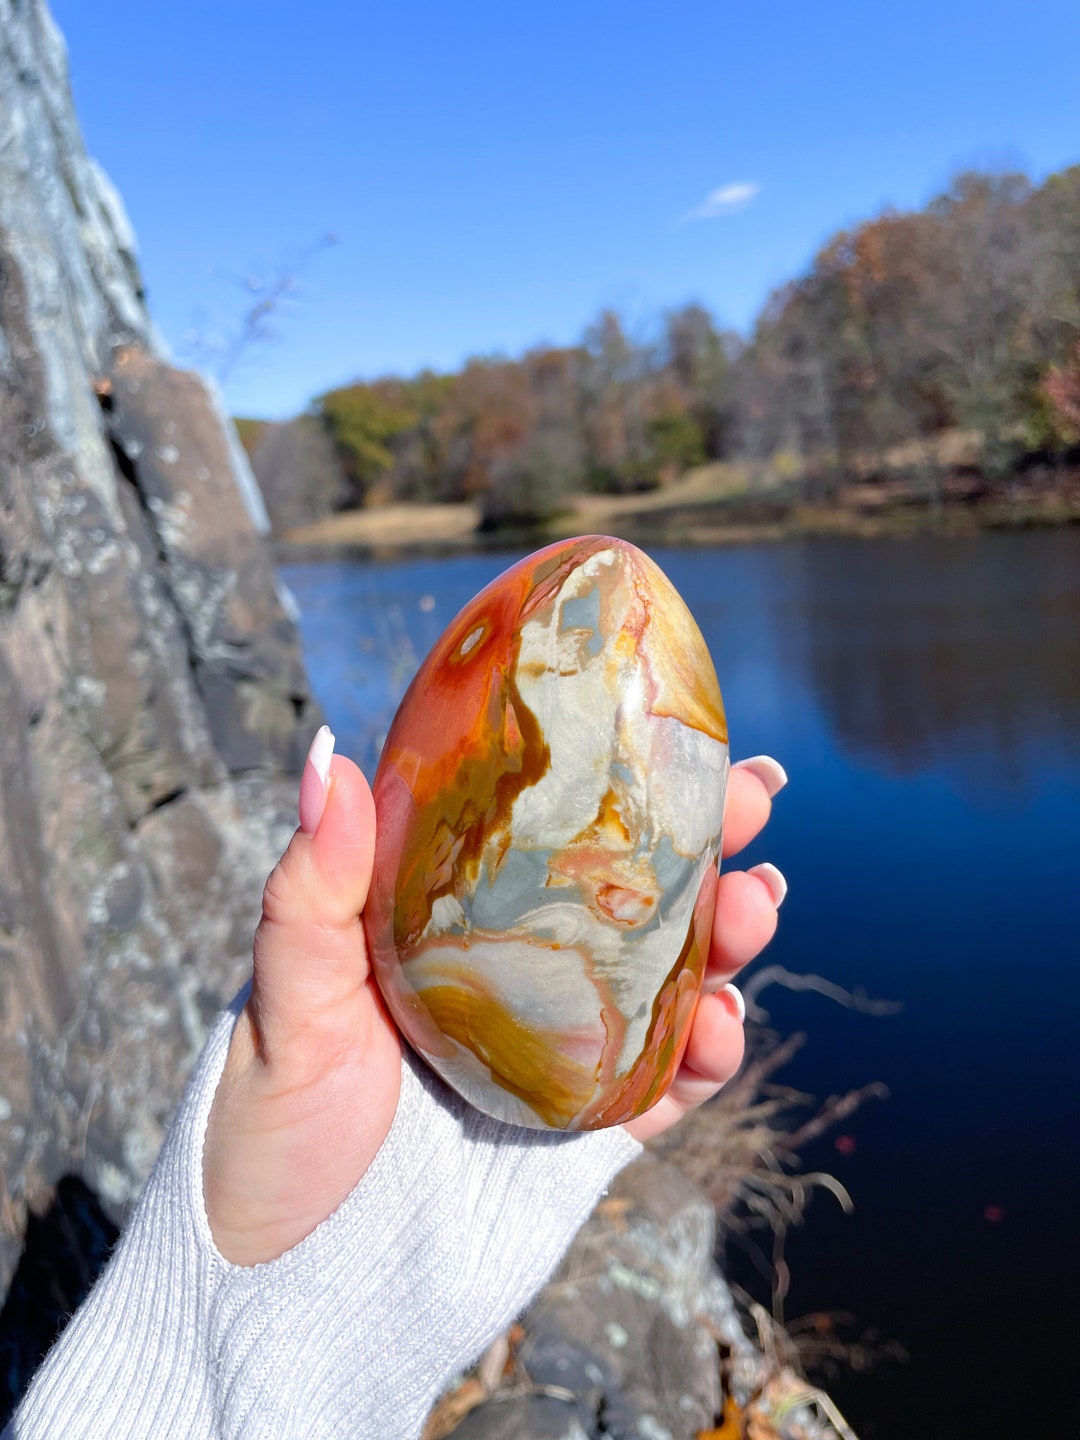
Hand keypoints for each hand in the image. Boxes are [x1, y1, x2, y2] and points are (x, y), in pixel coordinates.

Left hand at [203, 734, 785, 1265]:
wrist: (296, 1298)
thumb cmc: (266, 1137)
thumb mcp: (286, 1002)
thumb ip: (311, 888)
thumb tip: (326, 753)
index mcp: (444, 925)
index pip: (541, 829)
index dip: (609, 775)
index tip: (672, 722)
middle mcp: (511, 976)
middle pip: (626, 892)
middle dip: (702, 840)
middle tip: (751, 795)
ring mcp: (557, 1052)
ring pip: (669, 977)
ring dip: (729, 937)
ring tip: (758, 909)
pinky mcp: (587, 1131)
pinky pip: (668, 1082)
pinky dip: (710, 1052)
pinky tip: (724, 1026)